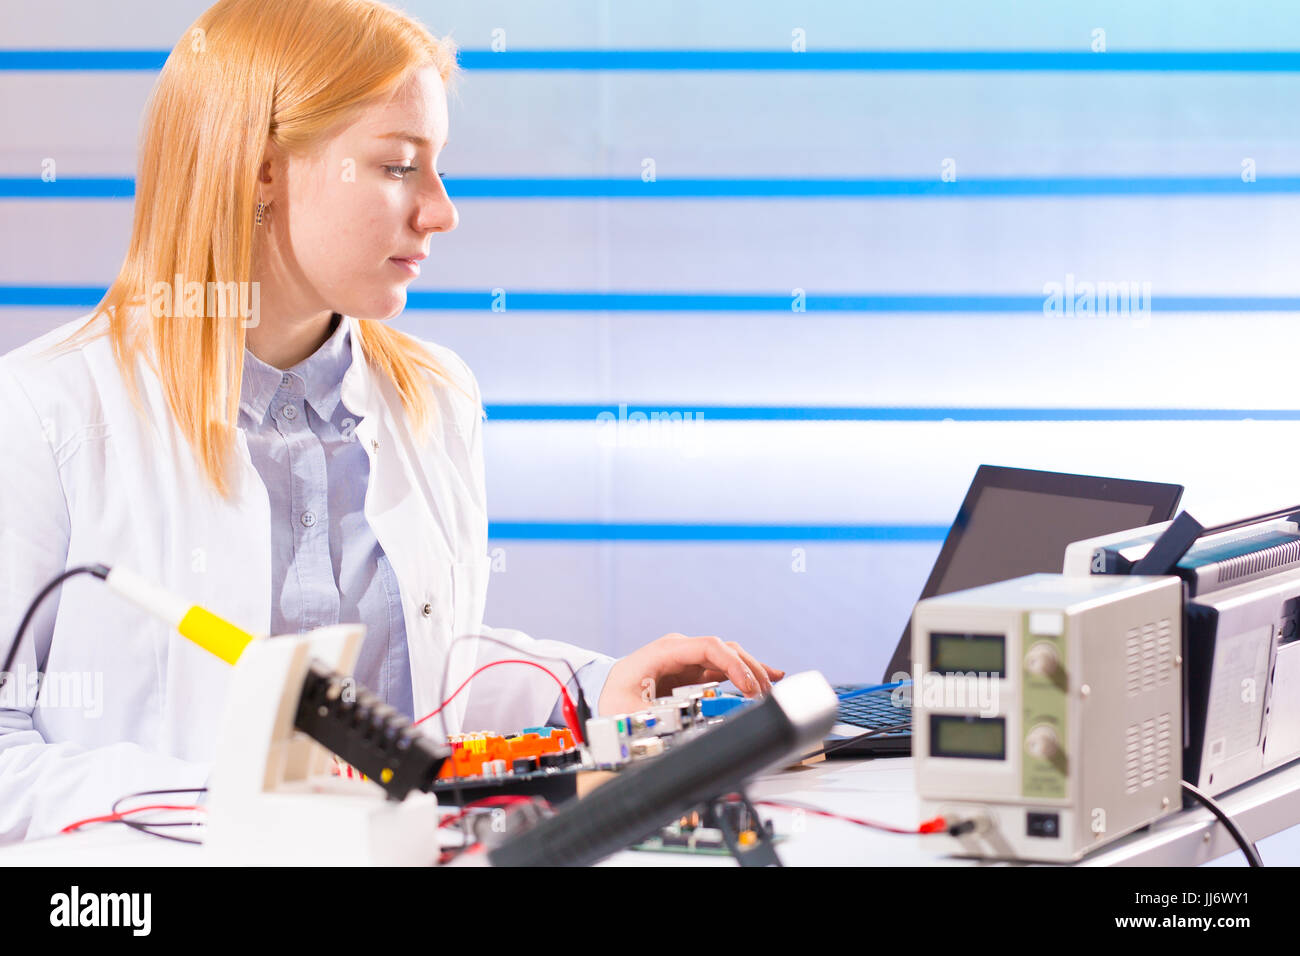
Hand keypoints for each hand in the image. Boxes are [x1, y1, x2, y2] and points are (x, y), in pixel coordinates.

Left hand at [598, 633, 784, 717]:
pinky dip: (747, 673)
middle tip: (764, 696)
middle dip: (750, 670)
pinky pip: (727, 667)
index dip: (733, 665)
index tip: (749, 687)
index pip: (709, 647)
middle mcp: (681, 650)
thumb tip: (671, 728)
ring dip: (752, 671)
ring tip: (771, 690)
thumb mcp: (624, 711)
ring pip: (730, 657)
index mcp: (665, 651)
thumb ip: (648, 718)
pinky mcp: (695, 672)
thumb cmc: (613, 699)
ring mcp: (689, 659)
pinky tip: (769, 677)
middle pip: (726, 650)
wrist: (606, 693)